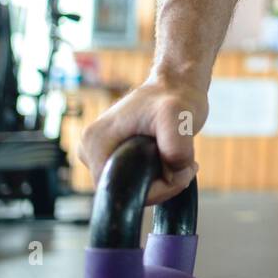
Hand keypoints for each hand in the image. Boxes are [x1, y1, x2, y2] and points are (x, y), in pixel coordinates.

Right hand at [78, 74, 208, 205]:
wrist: (176, 86)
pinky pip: (136, 182)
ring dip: (163, 182)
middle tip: (186, 164)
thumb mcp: (178, 118)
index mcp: (95, 142)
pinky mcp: (113, 158)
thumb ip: (175, 148)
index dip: (154, 189)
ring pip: (133, 188)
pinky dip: (159, 177)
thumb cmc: (174, 97)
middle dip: (161, 185)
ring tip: (183, 159)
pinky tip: (173, 160)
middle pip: (126, 191)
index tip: (180, 170)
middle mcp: (90, 151)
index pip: (119, 189)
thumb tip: (172, 173)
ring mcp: (100, 156)